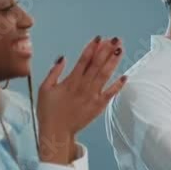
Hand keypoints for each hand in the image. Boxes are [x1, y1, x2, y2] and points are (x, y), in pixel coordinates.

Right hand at [37, 36, 127, 164]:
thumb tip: (62, 58)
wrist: (56, 131)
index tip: (99, 38)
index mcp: (70, 81)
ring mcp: (92, 96)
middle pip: (97, 64)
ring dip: (113, 62)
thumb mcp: (45, 88)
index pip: (84, 60)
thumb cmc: (49, 110)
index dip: (92, 48)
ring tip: (120, 50)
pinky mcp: (98, 106)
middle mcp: (83, 86)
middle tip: (115, 39)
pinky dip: (118, 85)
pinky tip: (125, 76)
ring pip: (105, 75)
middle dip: (106, 50)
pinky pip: (110, 94)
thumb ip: (54, 72)